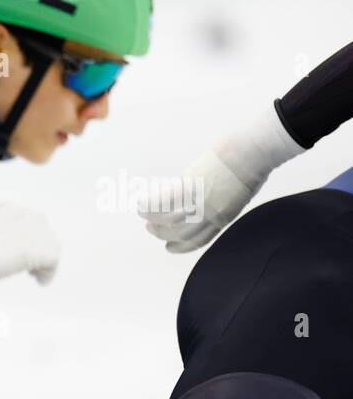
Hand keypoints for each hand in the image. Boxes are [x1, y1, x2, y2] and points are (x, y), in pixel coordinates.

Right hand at [0, 202, 59, 284]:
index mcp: (9, 210)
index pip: (29, 223)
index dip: (27, 240)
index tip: (16, 255)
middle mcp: (27, 216)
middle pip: (45, 233)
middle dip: (39, 250)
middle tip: (28, 269)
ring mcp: (35, 233)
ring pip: (51, 246)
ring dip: (44, 262)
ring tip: (33, 276)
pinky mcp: (40, 250)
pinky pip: (53, 261)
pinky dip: (48, 274)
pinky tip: (39, 282)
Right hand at [139, 106, 304, 252]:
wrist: (256, 150)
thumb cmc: (252, 165)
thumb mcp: (239, 193)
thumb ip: (222, 201)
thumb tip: (208, 198)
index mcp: (223, 217)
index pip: (198, 241)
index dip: (180, 248)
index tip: (168, 247)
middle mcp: (210, 214)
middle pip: (179, 233)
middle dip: (161, 234)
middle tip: (150, 229)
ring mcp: (199, 201)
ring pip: (167, 220)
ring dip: (151, 219)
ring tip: (142, 214)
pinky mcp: (190, 186)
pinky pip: (163, 201)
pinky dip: (149, 205)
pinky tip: (141, 203)